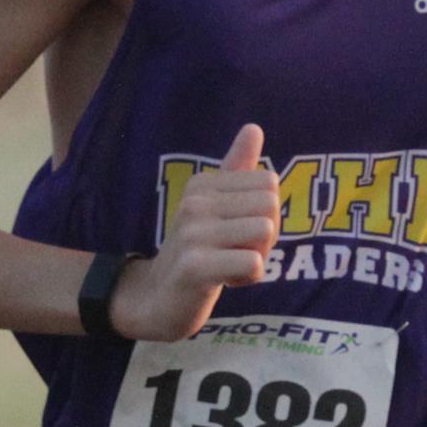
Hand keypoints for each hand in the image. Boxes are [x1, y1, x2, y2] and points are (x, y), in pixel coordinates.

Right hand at [111, 123, 279, 341]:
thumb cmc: (196, 250)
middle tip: (236, 251)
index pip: (269, 184)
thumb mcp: (213, 205)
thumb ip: (235, 168)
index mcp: (203, 184)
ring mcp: (193, 233)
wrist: (155, 299)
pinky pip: (253, 263)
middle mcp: (196, 202)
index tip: (236, 232)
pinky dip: (249, 277)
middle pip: (271, 206)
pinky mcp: (195, 266)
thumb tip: (254, 127)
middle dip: (266, 236)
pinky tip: (224, 281)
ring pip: (265, 232)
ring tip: (229, 265)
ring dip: (257, 257)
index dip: (263, 213)